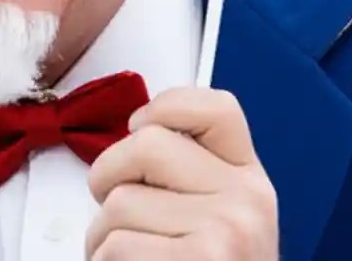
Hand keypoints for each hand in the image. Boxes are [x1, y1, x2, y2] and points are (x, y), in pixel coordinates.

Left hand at [85, 88, 277, 260]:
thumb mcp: (219, 222)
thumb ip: (190, 177)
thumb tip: (136, 130)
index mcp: (251, 181)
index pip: (216, 106)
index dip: (164, 107)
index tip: (139, 130)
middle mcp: (247, 200)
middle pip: (144, 144)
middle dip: (108, 179)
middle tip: (117, 218)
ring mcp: (225, 234)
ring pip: (118, 202)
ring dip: (100, 238)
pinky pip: (114, 247)